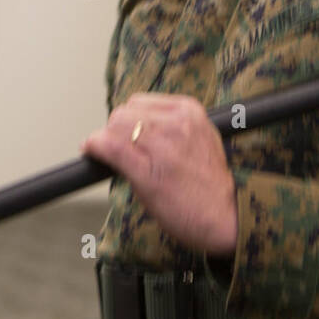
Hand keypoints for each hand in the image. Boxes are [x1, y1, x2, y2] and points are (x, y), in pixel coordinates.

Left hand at [81, 93, 237, 254]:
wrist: (226, 217)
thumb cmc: (211, 185)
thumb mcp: (202, 139)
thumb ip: (173, 126)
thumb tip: (136, 126)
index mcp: (191, 111)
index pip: (141, 101)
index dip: (129, 120)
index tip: (128, 136)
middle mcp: (176, 123)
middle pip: (124, 112)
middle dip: (116, 130)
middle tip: (120, 152)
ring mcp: (161, 145)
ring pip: (114, 126)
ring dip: (106, 140)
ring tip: (111, 157)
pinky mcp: (146, 170)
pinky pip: (108, 147)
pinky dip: (94, 147)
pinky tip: (91, 152)